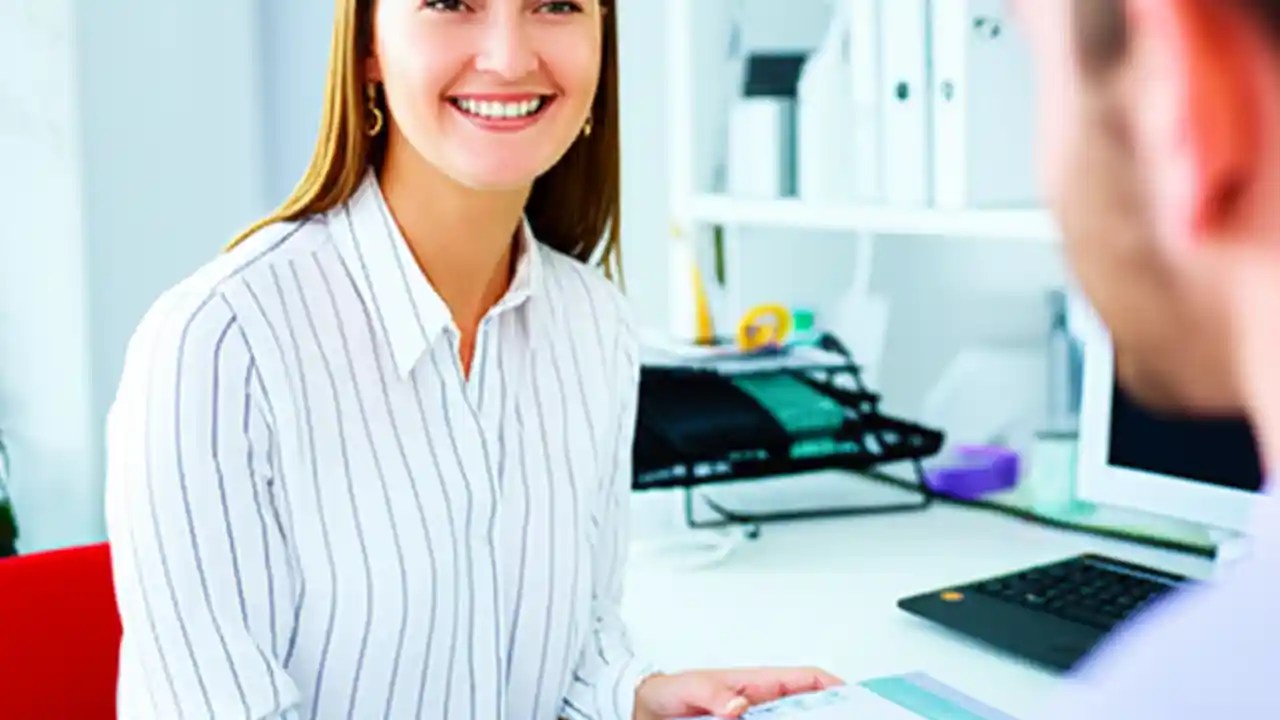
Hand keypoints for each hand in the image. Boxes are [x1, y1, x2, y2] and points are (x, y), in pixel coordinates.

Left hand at [633, 666, 843, 718]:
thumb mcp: (690, 689)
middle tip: (851, 719)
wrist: (648, 710)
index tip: (854, 696)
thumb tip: (739, 704)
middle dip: (833, 712)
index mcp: (757, 682)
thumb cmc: (670, 692)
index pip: (805, 678)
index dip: (833, 685)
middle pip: (809, 707)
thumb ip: (713, 694)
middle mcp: (762, 703)